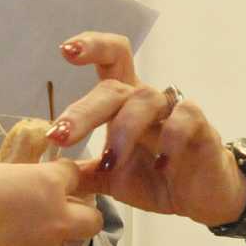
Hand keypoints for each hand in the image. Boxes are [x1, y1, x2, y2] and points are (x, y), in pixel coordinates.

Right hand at [0, 155, 103, 245]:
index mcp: (47, 184)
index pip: (74, 174)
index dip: (64, 173)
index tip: (52, 173)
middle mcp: (55, 216)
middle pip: (92, 219)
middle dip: (83, 212)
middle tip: (58, 206)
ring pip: (64, 240)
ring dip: (52, 231)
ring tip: (22, 224)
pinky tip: (3, 242)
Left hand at [51, 34, 245, 226]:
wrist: (201, 198)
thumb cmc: (155, 178)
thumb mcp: (110, 179)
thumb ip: (81, 173)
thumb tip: (44, 175)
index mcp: (123, 103)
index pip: (110, 58)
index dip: (90, 47)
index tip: (65, 51)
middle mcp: (146, 100)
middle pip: (114, 87)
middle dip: (84, 111)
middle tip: (61, 135)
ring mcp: (174, 111)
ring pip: (144, 100)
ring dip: (122, 131)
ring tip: (110, 162)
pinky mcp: (201, 126)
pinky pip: (183, 119)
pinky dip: (169, 139)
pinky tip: (161, 164)